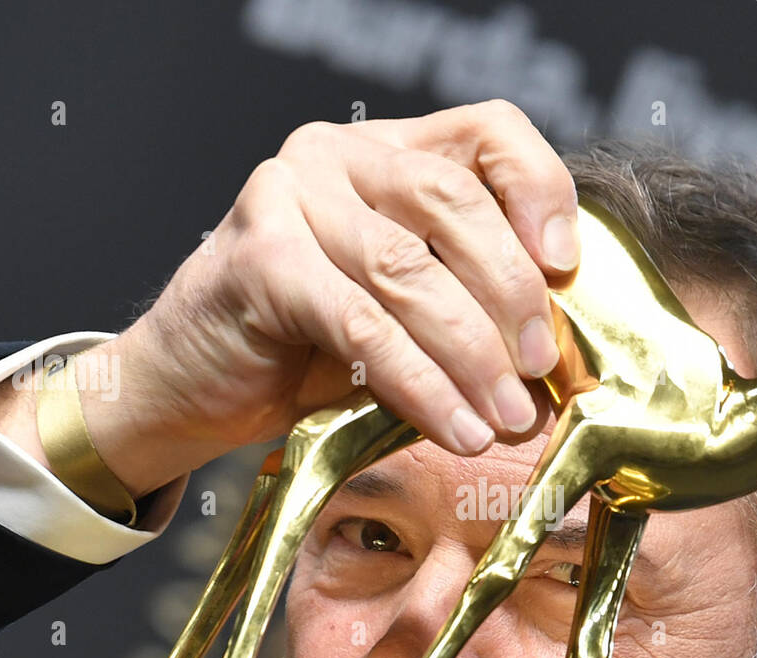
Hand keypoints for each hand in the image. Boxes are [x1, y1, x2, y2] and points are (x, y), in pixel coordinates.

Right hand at [76, 99, 579, 496]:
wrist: (190, 383)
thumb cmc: (307, 346)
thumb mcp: (403, 308)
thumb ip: (466, 300)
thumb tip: (556, 353)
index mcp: (388, 151)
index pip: (489, 132)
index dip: (541, 190)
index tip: (565, 269)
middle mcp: (337, 155)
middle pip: (453, 200)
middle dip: (510, 295)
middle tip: (542, 370)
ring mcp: (289, 197)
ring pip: (408, 270)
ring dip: (472, 355)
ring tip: (506, 419)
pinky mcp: (259, 259)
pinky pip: (362, 324)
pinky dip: (420, 384)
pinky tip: (457, 427)